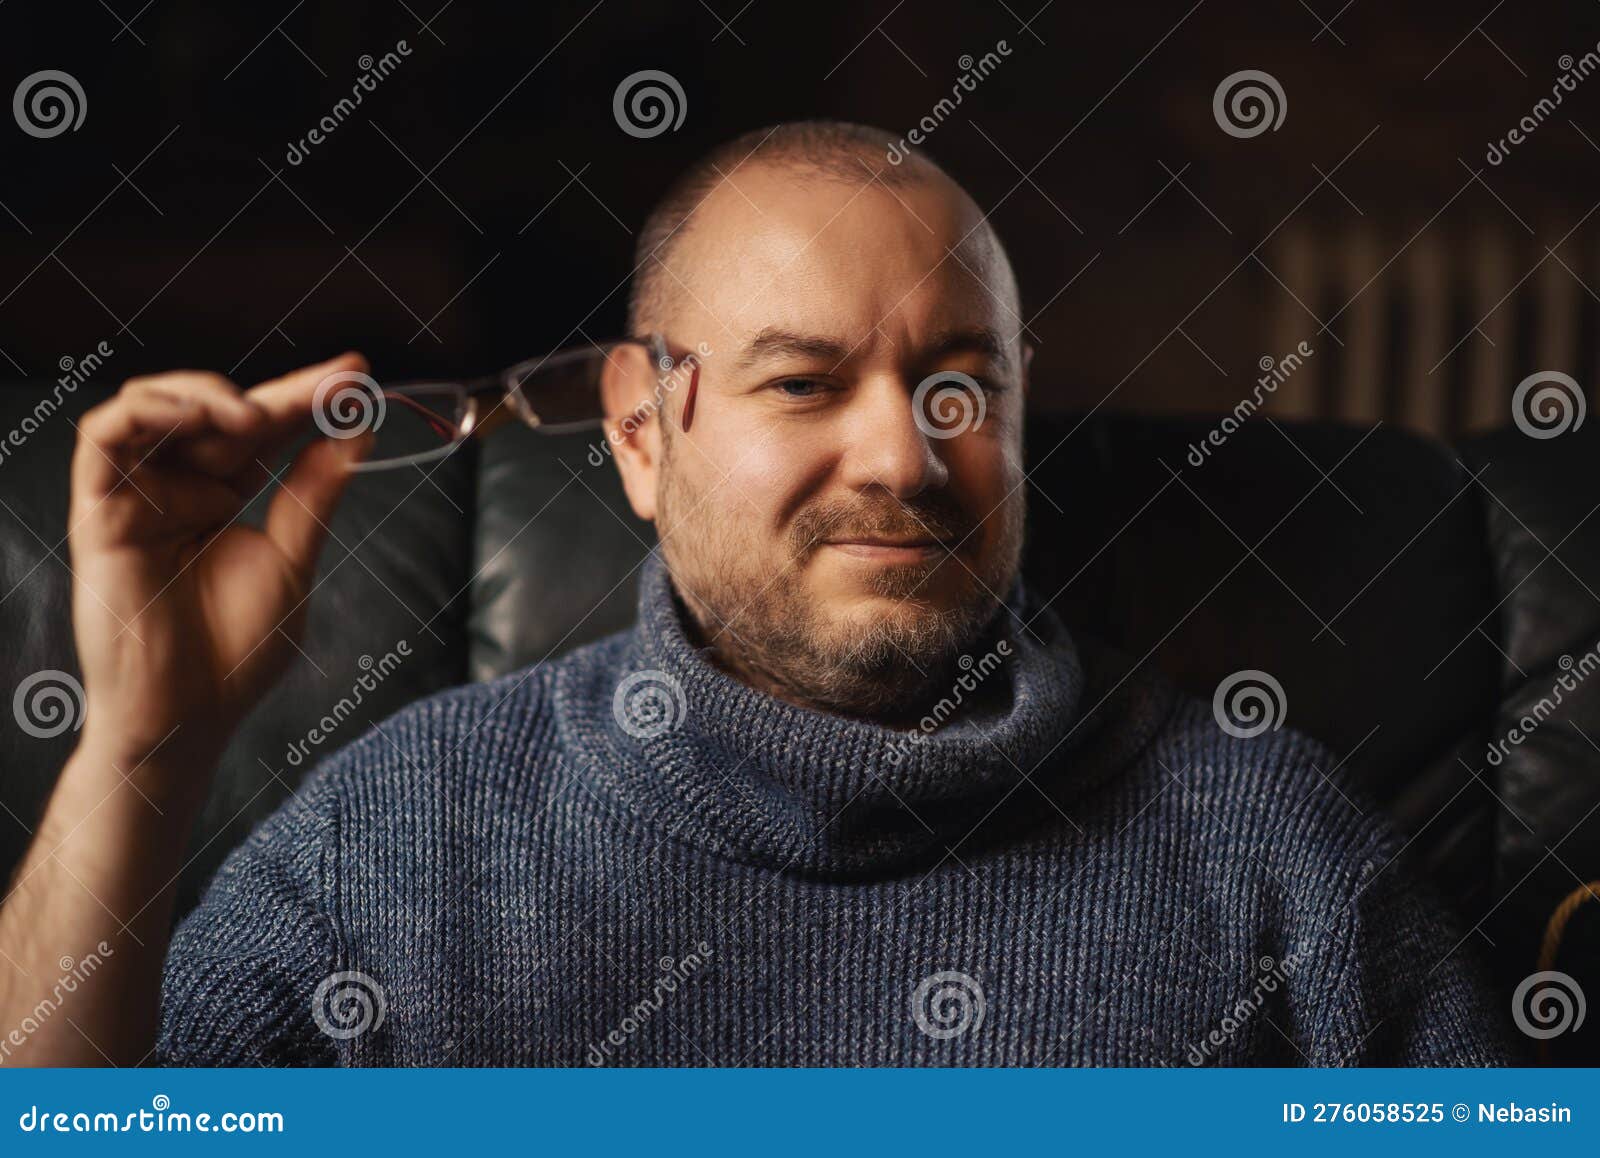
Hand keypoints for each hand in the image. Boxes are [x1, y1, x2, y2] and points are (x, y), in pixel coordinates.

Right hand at [66, 353, 372, 794]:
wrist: (192, 716)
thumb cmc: (235, 652)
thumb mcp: (291, 558)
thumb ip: (313, 492)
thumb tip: (355, 430)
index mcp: (223, 493)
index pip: (264, 430)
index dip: (308, 396)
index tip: (359, 375)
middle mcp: (176, 485)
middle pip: (220, 411)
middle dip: (282, 390)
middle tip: (337, 382)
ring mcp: (134, 496)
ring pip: (153, 404)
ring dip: (209, 393)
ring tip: (259, 415)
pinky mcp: (98, 513)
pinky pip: (102, 438)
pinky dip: (148, 412)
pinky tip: (199, 416)